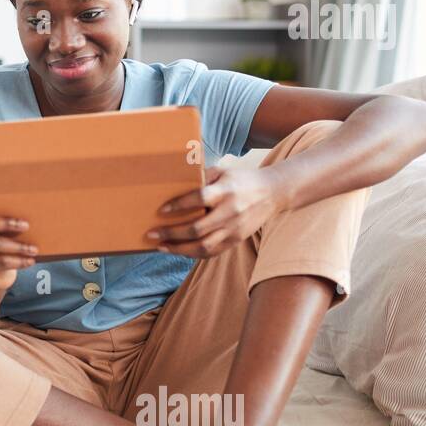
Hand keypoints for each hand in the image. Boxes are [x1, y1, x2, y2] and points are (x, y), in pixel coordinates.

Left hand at [146, 167, 283, 258]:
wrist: (273, 192)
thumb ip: (203, 177)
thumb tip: (176, 183)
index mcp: (226, 191)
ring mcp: (234, 229)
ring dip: (179, 249)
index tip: (161, 210)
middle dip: (171, 233)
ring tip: (161, 247)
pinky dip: (193, 254)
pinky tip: (179, 250)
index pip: (199, 199)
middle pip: (197, 228)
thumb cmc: (242, 179)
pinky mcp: (236, 240)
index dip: (179, 205)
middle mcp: (230, 212)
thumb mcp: (224, 171)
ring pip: (204, 246)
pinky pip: (213, 252)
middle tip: (152, 233)